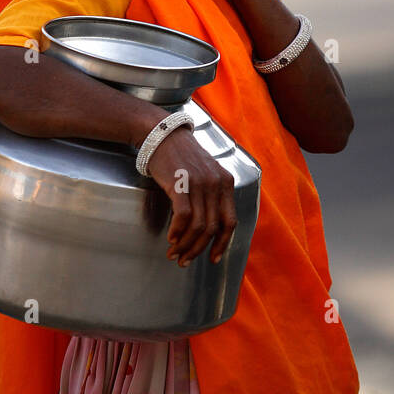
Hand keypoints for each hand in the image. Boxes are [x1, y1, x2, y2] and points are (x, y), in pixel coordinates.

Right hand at [144, 126, 236, 265]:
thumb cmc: (182, 155)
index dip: (222, 244)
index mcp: (226, 182)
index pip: (230, 222)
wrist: (162, 134)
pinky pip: (183, 215)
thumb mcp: (206, 172)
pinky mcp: (181, 183)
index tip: (213, 258)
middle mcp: (216, 183)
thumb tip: (208, 227)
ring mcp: (199, 183)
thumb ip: (212, 194)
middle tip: (185, 259)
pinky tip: (170, 237)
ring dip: (185, 244)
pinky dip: (177, 230)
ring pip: (198, 226)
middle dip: (198, 249)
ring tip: (174, 252)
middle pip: (213, 228)